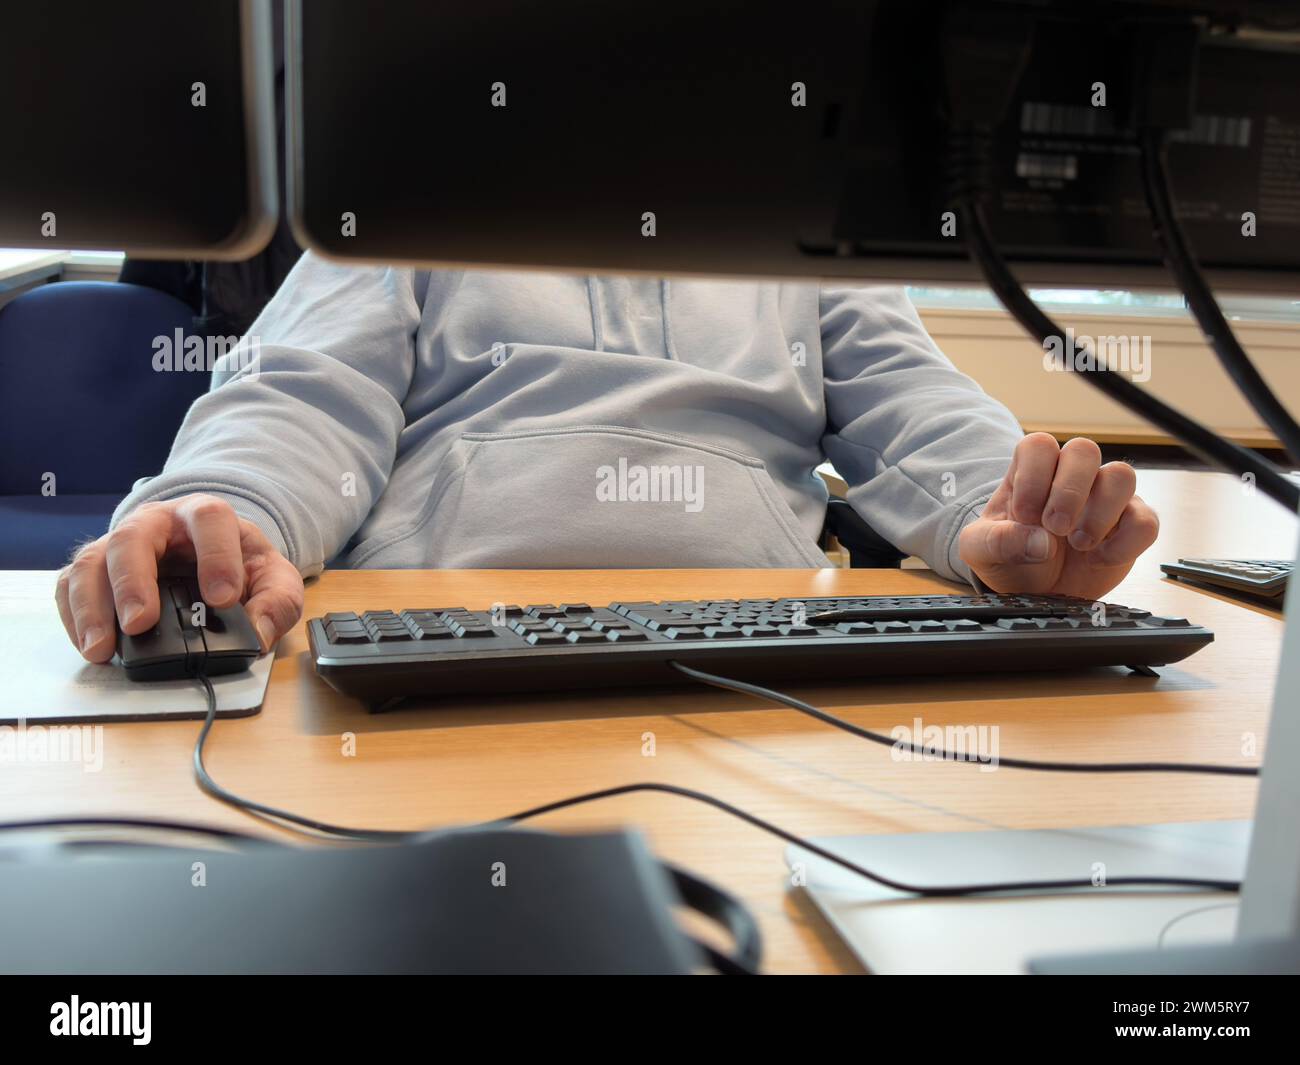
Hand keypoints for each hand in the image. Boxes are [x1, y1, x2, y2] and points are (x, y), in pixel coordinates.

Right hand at [56, 494, 303, 661]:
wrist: (212, 557)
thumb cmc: (240, 566)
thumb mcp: (273, 580)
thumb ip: (277, 602)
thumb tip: (258, 634)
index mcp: (206, 516)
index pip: (210, 520)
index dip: (216, 557)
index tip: (222, 599)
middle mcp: (157, 523)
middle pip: (134, 537)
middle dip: (133, 581)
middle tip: (140, 623)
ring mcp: (120, 543)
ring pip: (92, 561)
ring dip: (93, 606)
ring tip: (102, 647)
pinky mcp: (96, 569)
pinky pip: (70, 585)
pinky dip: (74, 616)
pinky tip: (90, 644)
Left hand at [958, 433, 1158, 600]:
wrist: (1033, 591)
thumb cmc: (1008, 559)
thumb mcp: (982, 552)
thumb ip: (997, 541)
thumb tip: (1040, 541)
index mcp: (1031, 472)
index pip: (1039, 445)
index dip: (1033, 477)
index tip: (1025, 515)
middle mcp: (1070, 477)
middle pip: (1084, 450)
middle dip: (1069, 491)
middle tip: (1055, 527)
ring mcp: (1104, 499)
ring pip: (1122, 475)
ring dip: (1101, 512)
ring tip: (1079, 544)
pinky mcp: (1129, 527)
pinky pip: (1146, 520)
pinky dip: (1127, 542)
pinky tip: (1101, 559)